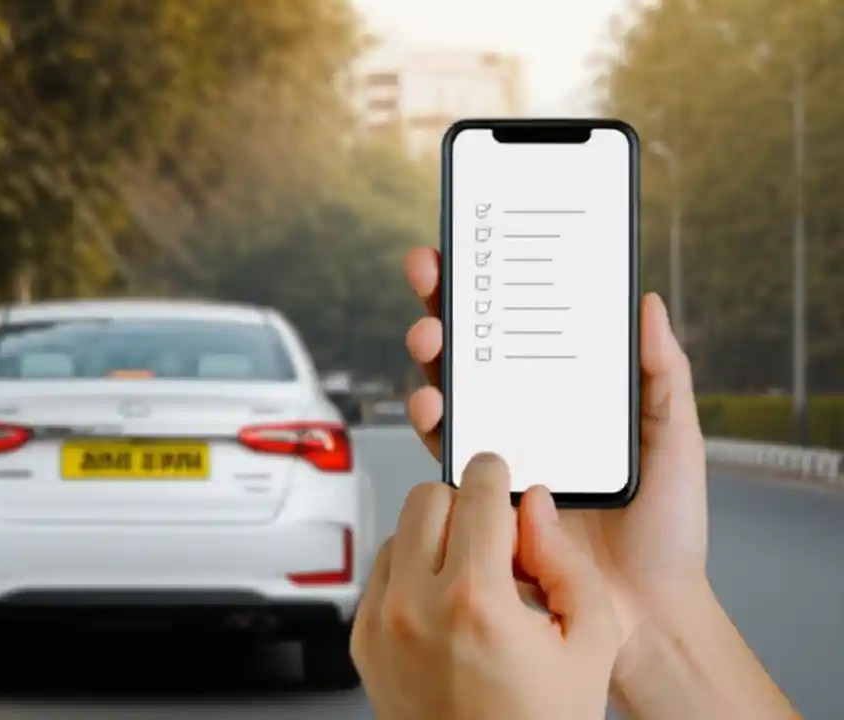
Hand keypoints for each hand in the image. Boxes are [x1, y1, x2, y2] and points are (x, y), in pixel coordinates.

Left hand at [351, 453, 619, 719]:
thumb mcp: (589, 642)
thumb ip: (565, 560)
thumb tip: (535, 505)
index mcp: (474, 600)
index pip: (474, 490)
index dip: (494, 471)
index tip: (500, 471)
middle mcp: (414, 607)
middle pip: (425, 498)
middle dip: (462, 504)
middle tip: (492, 533)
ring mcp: (380, 624)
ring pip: (398, 532)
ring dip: (433, 538)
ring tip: (473, 579)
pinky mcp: (361, 641)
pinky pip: (380, 574)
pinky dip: (410, 573)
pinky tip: (446, 604)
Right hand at [401, 246, 709, 682]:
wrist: (645, 611)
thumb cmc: (666, 533)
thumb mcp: (674, 441)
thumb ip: (663, 375)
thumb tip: (649, 306)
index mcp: (568, 399)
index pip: (525, 332)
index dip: (496, 290)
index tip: (474, 249)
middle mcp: (526, 419)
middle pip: (472, 352)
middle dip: (443, 308)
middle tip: (433, 279)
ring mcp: (500, 454)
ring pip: (448, 392)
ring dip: (429, 359)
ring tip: (430, 341)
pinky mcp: (478, 492)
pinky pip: (444, 448)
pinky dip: (430, 421)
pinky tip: (434, 404)